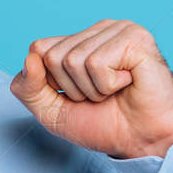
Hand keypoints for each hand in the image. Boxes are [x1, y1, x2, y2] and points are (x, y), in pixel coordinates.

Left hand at [9, 19, 172, 158]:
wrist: (143, 142)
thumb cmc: (104, 124)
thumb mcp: (51, 111)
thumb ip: (28, 88)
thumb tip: (30, 58)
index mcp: (80, 39)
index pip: (38, 49)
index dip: (50, 82)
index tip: (76, 95)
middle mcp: (99, 29)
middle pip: (52, 56)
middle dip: (72, 88)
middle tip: (100, 96)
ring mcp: (118, 30)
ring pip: (73, 60)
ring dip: (92, 89)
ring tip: (114, 91)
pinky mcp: (135, 38)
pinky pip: (96, 64)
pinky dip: (108, 85)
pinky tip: (128, 83)